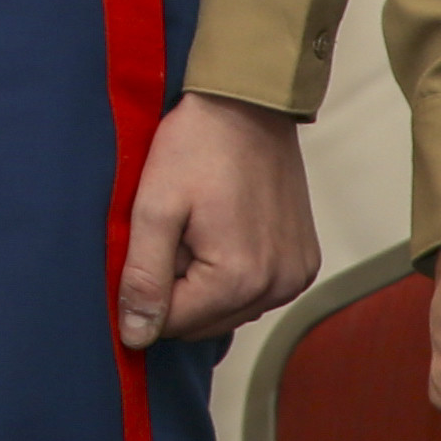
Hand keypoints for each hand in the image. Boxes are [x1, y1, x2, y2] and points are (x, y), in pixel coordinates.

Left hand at [118, 91, 320, 347]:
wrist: (249, 102)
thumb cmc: (197, 146)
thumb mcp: (155, 206)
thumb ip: (144, 276)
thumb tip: (136, 338)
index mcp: (238, 279)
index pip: (172, 324)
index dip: (147, 289)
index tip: (145, 245)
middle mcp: (277, 287)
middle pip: (203, 322)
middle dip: (177, 286)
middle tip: (173, 230)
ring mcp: (296, 276)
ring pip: (229, 309)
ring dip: (204, 280)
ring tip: (198, 224)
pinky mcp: (304, 261)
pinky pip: (256, 290)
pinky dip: (232, 271)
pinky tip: (223, 227)